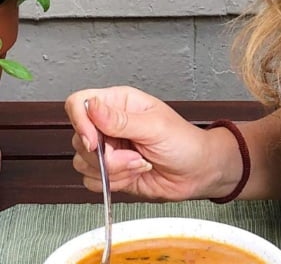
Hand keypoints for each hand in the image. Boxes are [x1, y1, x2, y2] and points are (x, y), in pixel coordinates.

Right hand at [65, 86, 219, 200]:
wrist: (196, 172)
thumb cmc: (184, 142)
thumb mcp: (154, 127)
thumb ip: (120, 120)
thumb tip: (92, 106)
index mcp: (120, 102)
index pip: (80, 103)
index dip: (81, 123)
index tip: (94, 142)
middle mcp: (110, 123)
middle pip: (79, 138)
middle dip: (107, 155)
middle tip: (134, 153)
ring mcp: (109, 148)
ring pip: (83, 162)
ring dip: (114, 170)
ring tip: (140, 162)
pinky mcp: (109, 170)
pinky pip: (91, 181)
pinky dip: (113, 182)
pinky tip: (135, 173)